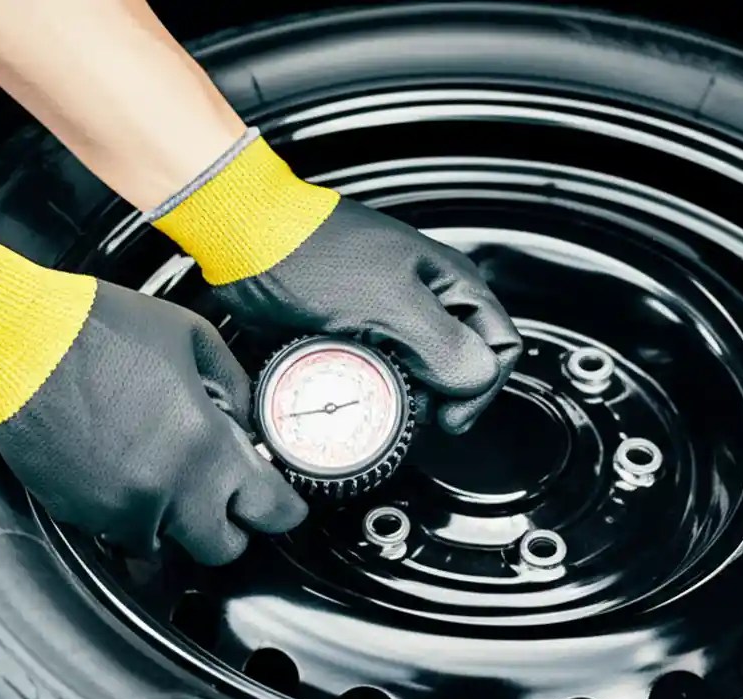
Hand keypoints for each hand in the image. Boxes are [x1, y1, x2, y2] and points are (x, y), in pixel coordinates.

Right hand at [0, 224, 306, 565]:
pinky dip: (128, 511)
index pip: (269, 511)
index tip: (281, 505)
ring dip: (174, 521)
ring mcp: (118, 510)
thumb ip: (233, 385)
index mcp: (205, 448)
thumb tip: (247, 420)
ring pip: (166, 545)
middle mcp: (166, 493)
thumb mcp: (191, 336)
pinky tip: (121, 466)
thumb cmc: (102, 329)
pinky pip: (117, 532)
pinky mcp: (78, 514)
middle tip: (224, 500)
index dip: (282, 510)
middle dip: (229, 527)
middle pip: (221, 550)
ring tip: (162, 472)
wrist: (20, 341)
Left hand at [149, 130, 522, 432]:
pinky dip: (368, 388)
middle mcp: (423, 298)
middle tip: (412, 416)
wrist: (244, 238)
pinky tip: (348, 391)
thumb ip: (441, 344)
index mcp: (448, 282)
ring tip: (378, 406)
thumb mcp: (388, 303)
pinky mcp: (348, 330)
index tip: (448, 416)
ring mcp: (385, 315)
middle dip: (441, 398)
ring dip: (403, 397)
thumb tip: (474, 380)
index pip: (499, 346)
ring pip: (416, 373)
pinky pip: (374, 371)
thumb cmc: (310, 251)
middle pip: (458, 365)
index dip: (481, 388)